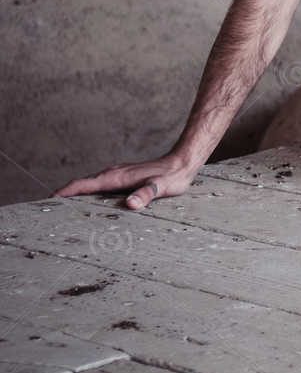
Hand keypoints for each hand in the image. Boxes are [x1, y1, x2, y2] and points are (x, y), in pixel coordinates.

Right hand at [54, 154, 201, 211]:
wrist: (182, 163)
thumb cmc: (172, 178)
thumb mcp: (161, 188)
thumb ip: (146, 195)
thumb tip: (130, 204)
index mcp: (116, 177)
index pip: (84, 184)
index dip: (65, 191)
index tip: (49, 199)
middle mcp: (112, 174)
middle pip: (81, 184)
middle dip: (64, 194)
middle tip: (47, 209)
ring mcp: (117, 175)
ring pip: (90, 185)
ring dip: (74, 194)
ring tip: (61, 209)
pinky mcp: (123, 178)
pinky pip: (99, 186)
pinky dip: (88, 194)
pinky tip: (89, 204)